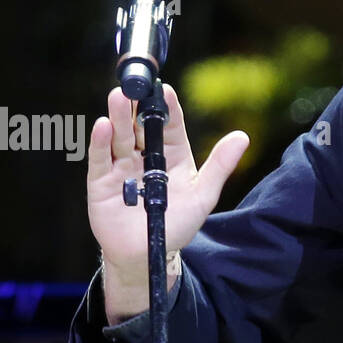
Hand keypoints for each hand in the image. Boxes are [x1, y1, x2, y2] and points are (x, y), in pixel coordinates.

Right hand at [88, 83, 248, 275]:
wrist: (147, 255)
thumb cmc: (177, 224)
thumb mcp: (203, 195)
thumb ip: (220, 166)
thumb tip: (242, 136)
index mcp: (172, 155)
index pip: (169, 124)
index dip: (167, 107)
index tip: (166, 90)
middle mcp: (145, 156)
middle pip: (140, 125)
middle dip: (138, 106)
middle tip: (137, 86)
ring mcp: (122, 166)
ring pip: (119, 136)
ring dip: (118, 117)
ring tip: (119, 98)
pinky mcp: (101, 181)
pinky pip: (100, 159)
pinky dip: (101, 142)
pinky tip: (103, 126)